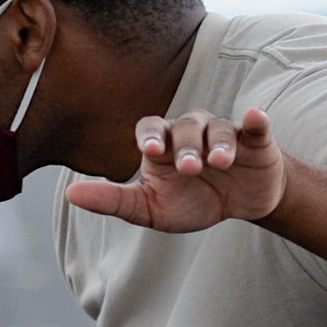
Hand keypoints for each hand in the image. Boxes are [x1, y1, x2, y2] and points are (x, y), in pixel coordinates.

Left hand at [63, 105, 287, 234]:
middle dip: (186, 147)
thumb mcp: (149, 209)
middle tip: (190, 169)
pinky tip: (255, 118)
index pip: (151, 128)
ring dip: (217, 143)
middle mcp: (192, 132)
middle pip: (185, 127)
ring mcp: (224, 132)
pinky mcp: (255, 139)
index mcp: (164, 144)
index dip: (151, 135)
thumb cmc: (192, 202)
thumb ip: (112, 200)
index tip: (151, 150)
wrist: (240, 207)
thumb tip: (70, 194)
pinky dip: (256, 120)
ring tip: (218, 162)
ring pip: (218, 127)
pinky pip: (255, 125)